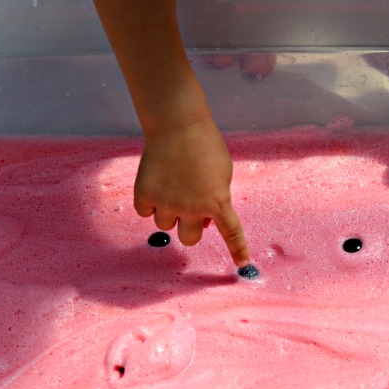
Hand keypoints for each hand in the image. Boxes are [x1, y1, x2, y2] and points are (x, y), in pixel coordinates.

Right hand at [134, 118, 250, 267]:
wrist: (177, 125)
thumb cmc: (204, 144)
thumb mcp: (222, 172)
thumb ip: (216, 197)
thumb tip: (202, 221)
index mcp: (217, 201)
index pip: (231, 232)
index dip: (237, 249)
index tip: (242, 263)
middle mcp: (192, 208)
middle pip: (189, 239)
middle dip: (189, 227)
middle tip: (187, 208)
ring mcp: (167, 203)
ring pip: (164, 225)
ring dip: (168, 212)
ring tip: (170, 186)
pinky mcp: (145, 194)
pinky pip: (145, 211)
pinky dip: (149, 202)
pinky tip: (155, 182)